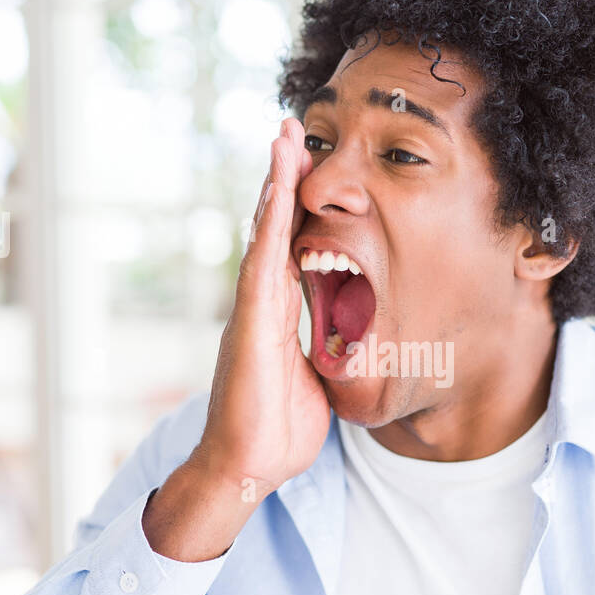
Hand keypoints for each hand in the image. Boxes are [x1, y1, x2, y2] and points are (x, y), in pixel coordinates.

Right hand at [143, 118, 325, 560]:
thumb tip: (346, 340)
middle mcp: (260, 302)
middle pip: (272, 226)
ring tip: (286, 134)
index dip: (297, 206)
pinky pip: (263, 259)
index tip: (310, 167)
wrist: (248, 466)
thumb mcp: (315, 379)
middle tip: (294, 128)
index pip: (289, 247)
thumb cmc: (278, 431)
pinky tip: (278, 184)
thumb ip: (323, 351)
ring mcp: (251, 308)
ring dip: (275, 182)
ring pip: (264, 231)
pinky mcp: (250, 320)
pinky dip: (270, 219)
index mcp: (276, 313)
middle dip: (283, 177)